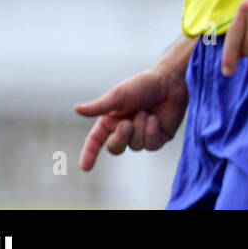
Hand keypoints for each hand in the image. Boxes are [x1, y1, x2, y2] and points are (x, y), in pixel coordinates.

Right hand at [74, 66, 188, 170]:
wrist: (170, 81)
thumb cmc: (143, 84)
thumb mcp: (119, 94)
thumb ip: (100, 106)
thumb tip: (77, 109)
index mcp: (111, 120)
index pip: (96, 140)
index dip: (89, 154)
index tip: (85, 168)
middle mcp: (125, 129)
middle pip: (115, 148)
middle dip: (120, 138)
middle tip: (127, 124)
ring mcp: (142, 135)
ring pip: (136, 146)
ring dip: (140, 128)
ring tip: (146, 112)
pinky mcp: (159, 138)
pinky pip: (151, 146)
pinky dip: (152, 132)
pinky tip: (155, 119)